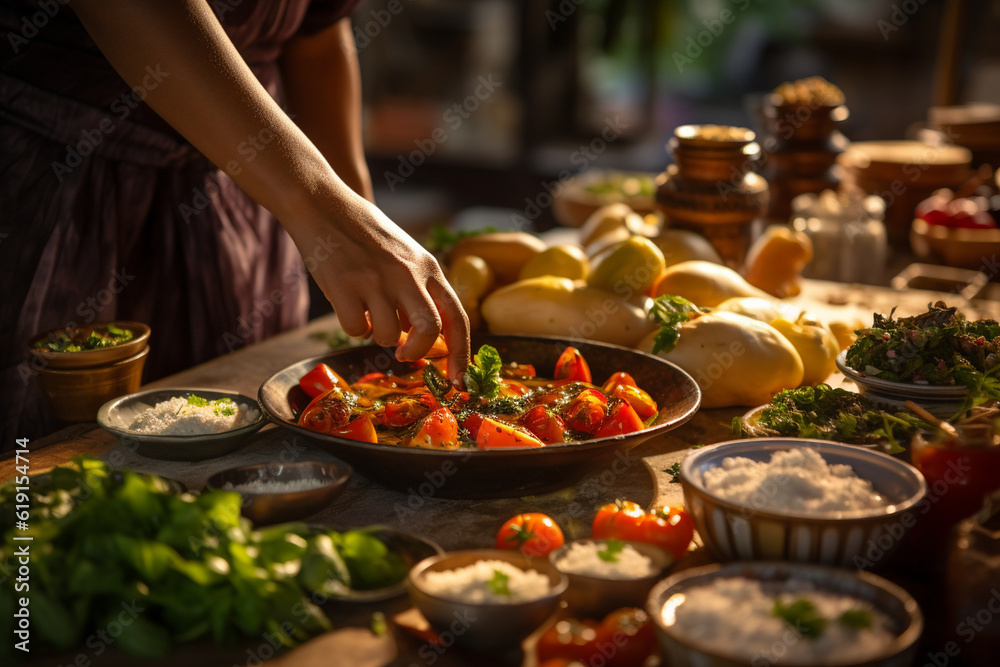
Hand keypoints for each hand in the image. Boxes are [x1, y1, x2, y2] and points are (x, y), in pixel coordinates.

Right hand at [287, 192, 469, 378]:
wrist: (324, 205)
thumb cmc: (367, 236)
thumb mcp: (406, 256)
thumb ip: (420, 292)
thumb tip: (422, 338)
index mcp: (429, 268)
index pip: (457, 317)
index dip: (460, 354)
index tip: (457, 381)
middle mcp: (408, 274)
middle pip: (429, 330)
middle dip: (418, 353)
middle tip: (405, 355)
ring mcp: (376, 280)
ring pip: (387, 336)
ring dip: (377, 334)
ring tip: (368, 309)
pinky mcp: (345, 287)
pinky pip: (355, 330)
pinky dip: (353, 326)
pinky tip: (348, 303)